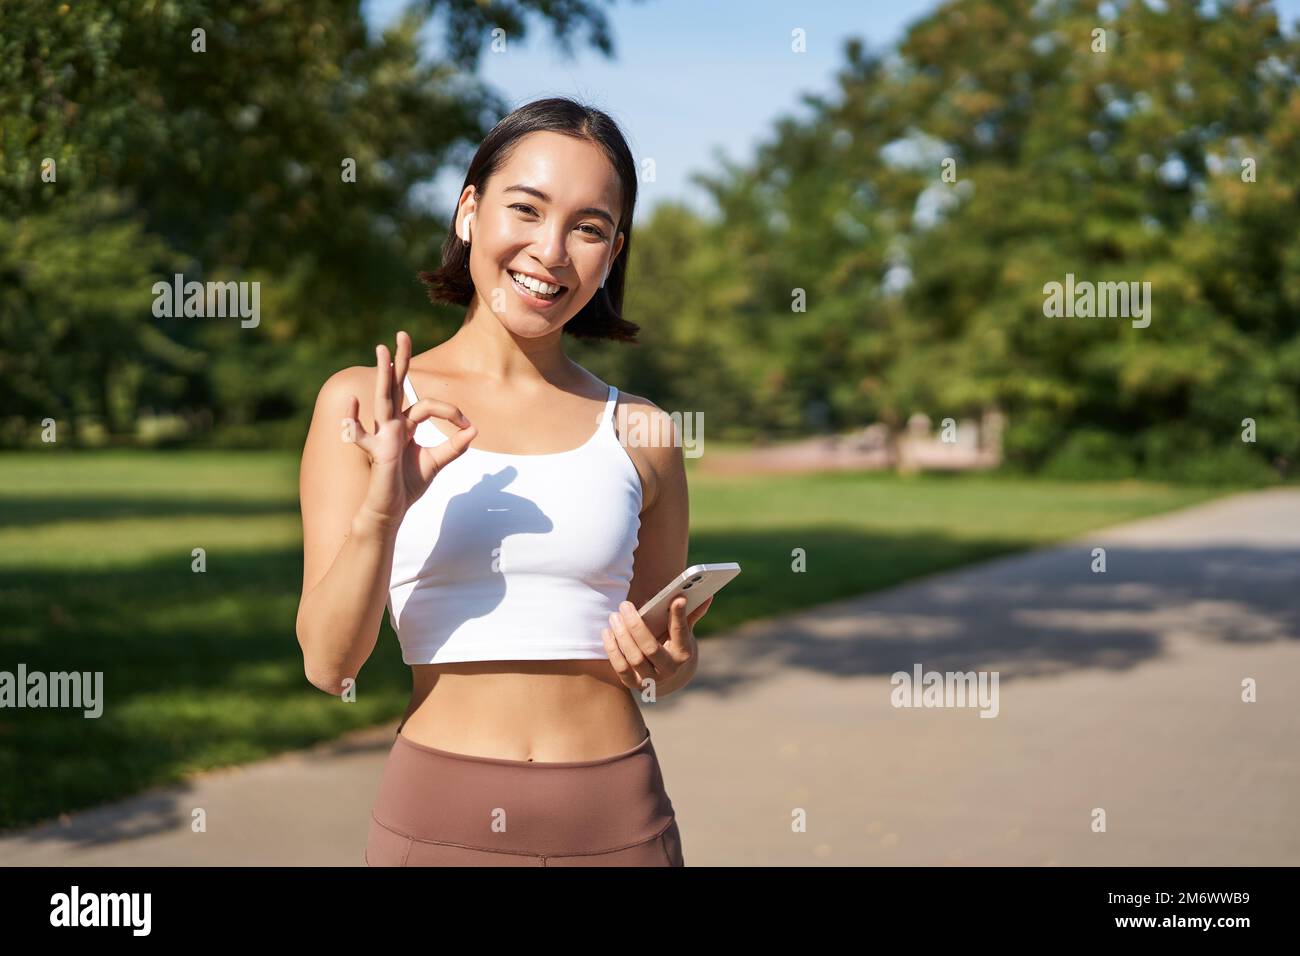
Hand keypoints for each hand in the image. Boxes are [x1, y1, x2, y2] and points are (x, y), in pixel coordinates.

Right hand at [343, 331, 476, 523]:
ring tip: (382, 349)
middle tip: (402, 334)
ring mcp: (382, 435)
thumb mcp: (436, 463)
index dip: (450, 412)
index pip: (427, 405)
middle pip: (396, 387)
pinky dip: (354, 421)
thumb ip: (454, 447)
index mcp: (405, 425)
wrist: (391, 509)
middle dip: (399, 361)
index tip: (468, 425)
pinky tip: (351, 404)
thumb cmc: (408, 486)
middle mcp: (392, 425)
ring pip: (383, 399)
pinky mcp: (378, 451)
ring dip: (384, 375)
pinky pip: (362, 435)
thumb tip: (474, 430)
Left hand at [602, 594, 712, 695]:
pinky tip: (607, 632)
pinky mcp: (634, 684)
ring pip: (633, 658)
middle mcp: (669, 670)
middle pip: (651, 648)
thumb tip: (708, 595)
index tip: (677, 598)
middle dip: (636, 625)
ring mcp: (651, 680)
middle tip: (625, 605)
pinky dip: (612, 649)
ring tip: (614, 616)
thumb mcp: (682, 632)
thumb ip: (690, 615)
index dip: (679, 616)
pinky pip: (620, 668)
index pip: (681, 632)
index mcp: (683, 653)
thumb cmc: (672, 646)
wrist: (664, 676)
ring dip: (621, 635)